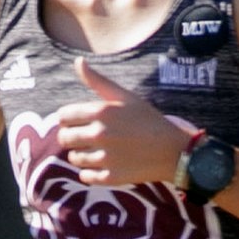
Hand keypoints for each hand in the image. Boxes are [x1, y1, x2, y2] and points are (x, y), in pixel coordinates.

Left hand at [54, 57, 189, 185]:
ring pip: (74, 158)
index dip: (70, 119)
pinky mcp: (110, 177)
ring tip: (100, 152)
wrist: (174, 151)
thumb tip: (78, 61)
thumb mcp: (126, 97)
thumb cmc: (150, 121)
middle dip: (73, 137)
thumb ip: (98, 81)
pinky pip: (85, 176)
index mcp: (101, 112)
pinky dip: (92, 173)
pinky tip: (106, 165)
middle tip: (90, 138)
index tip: (82, 122)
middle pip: (65, 138)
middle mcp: (99, 134)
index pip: (63, 116)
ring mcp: (105, 157)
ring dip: (82, 155)